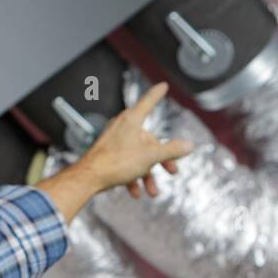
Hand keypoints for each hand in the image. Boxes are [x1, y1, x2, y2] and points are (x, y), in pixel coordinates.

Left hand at [78, 82, 193, 198]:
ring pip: (138, 156)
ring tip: (152, 191)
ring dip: (147, 175)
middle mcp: (123, 127)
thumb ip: (171, 150)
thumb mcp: (150, 156)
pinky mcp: (108, 155)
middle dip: (161, 160)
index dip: (157, 93)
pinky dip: (133, 178)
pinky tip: (136, 192)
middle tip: (172, 171)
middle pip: (149, 140)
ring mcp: (115, 141)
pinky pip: (126, 164)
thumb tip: (189, 145)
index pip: (149, 101)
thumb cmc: (115, 162)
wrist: (88, 178)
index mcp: (132, 120)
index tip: (163, 85)